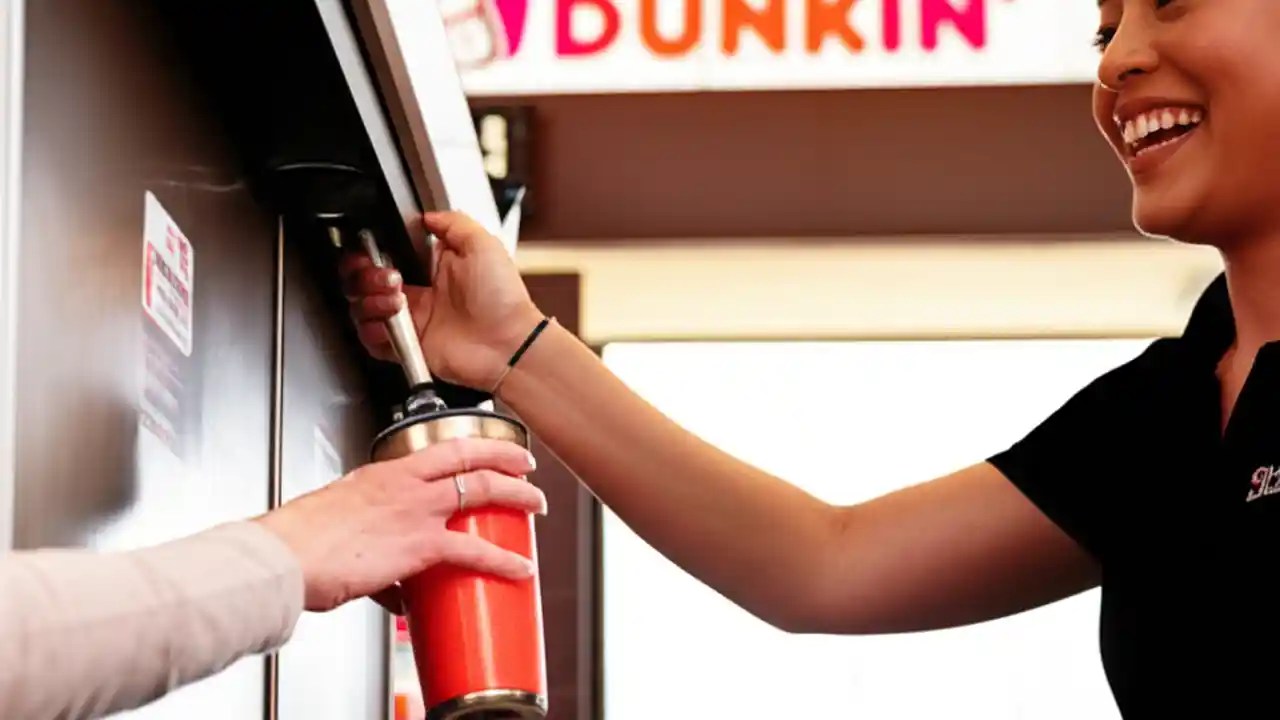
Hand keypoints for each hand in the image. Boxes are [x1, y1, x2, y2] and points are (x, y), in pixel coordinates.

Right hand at [255, 437, 545, 612]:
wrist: (283, 557)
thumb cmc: (297, 543)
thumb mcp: (339, 526)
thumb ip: (371, 548)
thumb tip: (391, 583)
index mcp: (383, 474)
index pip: (441, 448)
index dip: (476, 445)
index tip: (493, 448)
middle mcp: (404, 484)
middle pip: (470, 458)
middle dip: (507, 459)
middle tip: (527, 467)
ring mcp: (416, 511)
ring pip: (482, 489)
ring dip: (517, 496)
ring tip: (536, 505)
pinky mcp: (420, 545)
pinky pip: (474, 550)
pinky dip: (503, 559)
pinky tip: (520, 568)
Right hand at [339, 212, 543, 390]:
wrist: (508, 344)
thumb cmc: (503, 299)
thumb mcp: (483, 244)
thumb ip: (453, 223)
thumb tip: (428, 215)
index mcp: (432, 269)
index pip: (386, 256)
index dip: (371, 252)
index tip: (371, 249)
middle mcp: (417, 294)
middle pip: (365, 281)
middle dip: (366, 274)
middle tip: (387, 276)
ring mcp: (410, 322)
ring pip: (363, 308)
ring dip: (371, 300)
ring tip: (397, 300)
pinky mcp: (407, 348)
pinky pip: (372, 339)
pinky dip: (374, 330)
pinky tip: (390, 322)